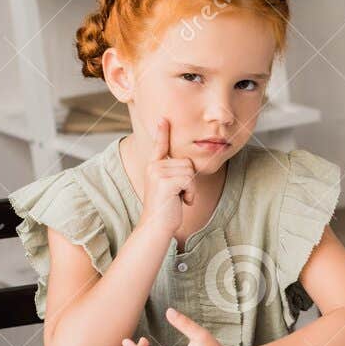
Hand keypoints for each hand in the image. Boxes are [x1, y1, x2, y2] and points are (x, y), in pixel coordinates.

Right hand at [138, 118, 195, 239]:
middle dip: (189, 180)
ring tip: (178, 198)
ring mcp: (157, 173)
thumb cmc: (166, 209)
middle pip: (187, 161)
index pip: (159, 146)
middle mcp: (153, 167)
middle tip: (178, 194)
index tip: (163, 119)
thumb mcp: (169, 187)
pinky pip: (189, 180)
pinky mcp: (164, 182)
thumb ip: (174, 174)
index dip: (162, 132)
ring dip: (190, 188)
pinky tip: (180, 201)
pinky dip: (190, 193)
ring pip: (190, 171)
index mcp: (153, 167)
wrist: (156, 227)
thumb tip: (188, 165)